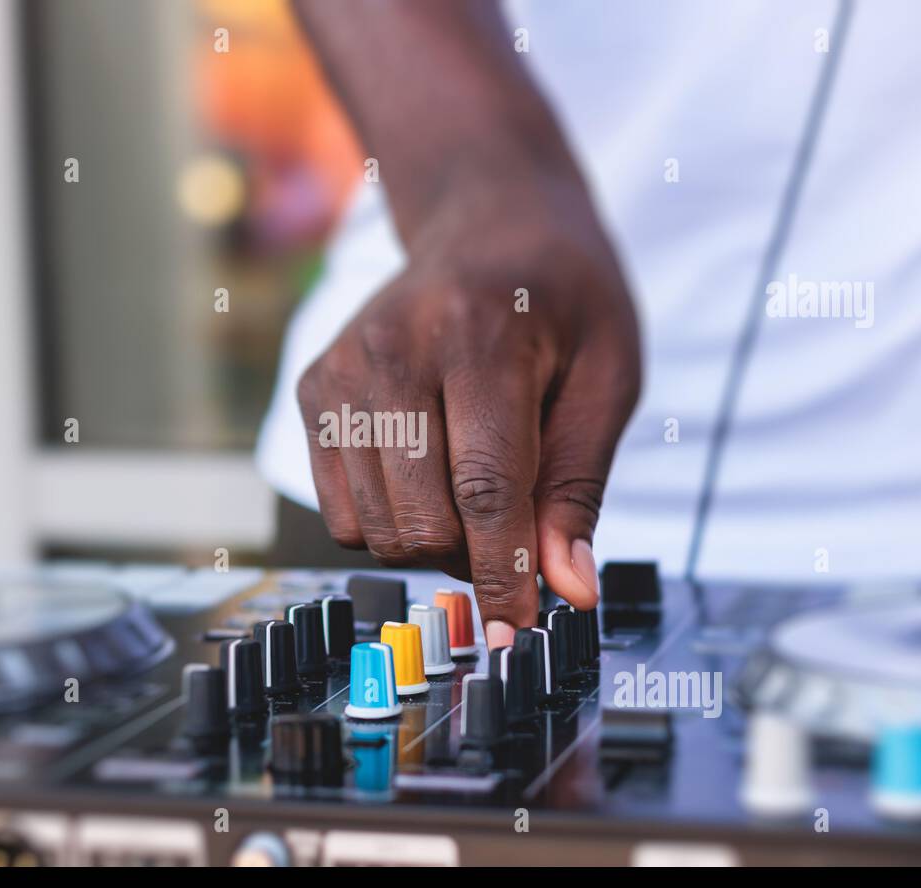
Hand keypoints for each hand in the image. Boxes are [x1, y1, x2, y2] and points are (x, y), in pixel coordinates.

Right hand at [297, 169, 640, 647]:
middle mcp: (393, 347)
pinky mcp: (313, 388)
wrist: (489, 223)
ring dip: (431, 543)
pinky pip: (341, 512)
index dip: (505, 573)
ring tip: (472, 490)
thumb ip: (579, 486)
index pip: (487, 488)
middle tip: (516, 529)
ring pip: (374, 529)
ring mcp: (341, 367)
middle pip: (423, 521)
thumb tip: (566, 590)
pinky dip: (388, 521)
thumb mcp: (607, 379)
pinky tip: (426, 474)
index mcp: (481, 334)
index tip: (521, 631)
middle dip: (475, 558)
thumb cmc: (564, 300)